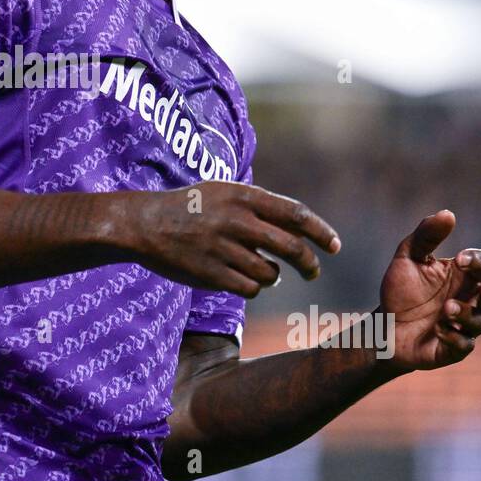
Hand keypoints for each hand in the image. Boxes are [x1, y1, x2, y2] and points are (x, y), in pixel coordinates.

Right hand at [130, 182, 340, 297]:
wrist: (145, 223)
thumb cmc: (190, 207)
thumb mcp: (224, 192)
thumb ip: (259, 207)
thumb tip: (301, 229)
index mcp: (243, 196)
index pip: (296, 214)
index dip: (321, 232)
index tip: (335, 246)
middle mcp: (237, 221)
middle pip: (292, 247)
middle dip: (309, 263)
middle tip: (313, 272)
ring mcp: (224, 248)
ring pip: (271, 273)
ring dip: (273, 276)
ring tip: (263, 271)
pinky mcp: (211, 274)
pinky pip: (249, 288)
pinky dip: (253, 286)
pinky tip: (243, 279)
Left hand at [379, 209, 480, 372]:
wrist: (382, 325)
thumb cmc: (400, 289)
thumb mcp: (407, 257)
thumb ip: (426, 235)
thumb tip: (448, 214)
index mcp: (464, 275)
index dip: (479, 260)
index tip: (460, 259)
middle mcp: (471, 299)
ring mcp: (465, 324)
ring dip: (467, 314)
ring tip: (446, 309)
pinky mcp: (454, 348)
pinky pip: (465, 345)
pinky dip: (454, 337)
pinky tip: (438, 330)